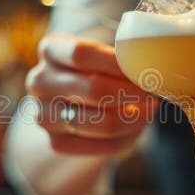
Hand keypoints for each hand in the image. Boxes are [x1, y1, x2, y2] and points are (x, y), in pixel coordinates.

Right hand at [25, 34, 156, 154]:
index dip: (117, 63)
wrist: (67, 106)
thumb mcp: (96, 55)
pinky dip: (126, 138)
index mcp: (50, 50)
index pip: (82, 53)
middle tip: (153, 93)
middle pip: (93, 90)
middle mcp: (39, 81)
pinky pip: (101, 145)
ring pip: (100, 122)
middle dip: (132, 93)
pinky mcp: (55, 142)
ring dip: (134, 118)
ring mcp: (44, 114)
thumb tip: (155, 65)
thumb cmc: (92, 71)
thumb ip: (118, 56)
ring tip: (149, 110)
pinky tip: (135, 127)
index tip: (143, 69)